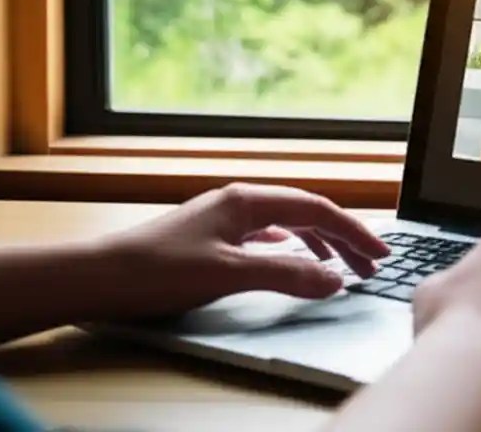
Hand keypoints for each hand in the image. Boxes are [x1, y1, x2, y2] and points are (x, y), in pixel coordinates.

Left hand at [99, 183, 389, 318]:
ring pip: (287, 224)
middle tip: (371, 267)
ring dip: (319, 244)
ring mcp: (224, 218)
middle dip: (343, 239)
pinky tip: (293, 256)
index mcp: (247, 200)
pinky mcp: (212, 236)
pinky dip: (292, 247)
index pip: (317, 209)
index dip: (354, 232)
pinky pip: (266, 234)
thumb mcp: (230, 275)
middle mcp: (238, 202)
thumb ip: (287, 274)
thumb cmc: (157, 270)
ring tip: (342, 268)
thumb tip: (335, 280)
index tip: (380, 256)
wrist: (100, 276)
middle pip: (306, 214)